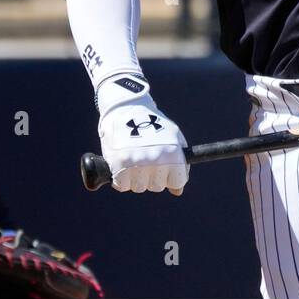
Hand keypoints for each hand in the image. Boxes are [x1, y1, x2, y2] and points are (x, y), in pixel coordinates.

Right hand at [96, 71, 188, 194]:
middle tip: (145, 159)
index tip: (163, 169)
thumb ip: (180, 164)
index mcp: (173, 152)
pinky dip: (121, 179)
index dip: (170, 177)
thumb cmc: (152, 124)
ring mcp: (137, 162)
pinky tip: (122, 163)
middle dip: (152, 176)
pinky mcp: (119, 163)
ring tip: (134, 158)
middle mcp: (156, 159)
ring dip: (136, 178)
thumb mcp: (173, 137)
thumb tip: (177, 191)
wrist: (125, 108)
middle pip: (157, 186)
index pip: (177, 182)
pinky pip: (122, 186)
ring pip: (139, 188)